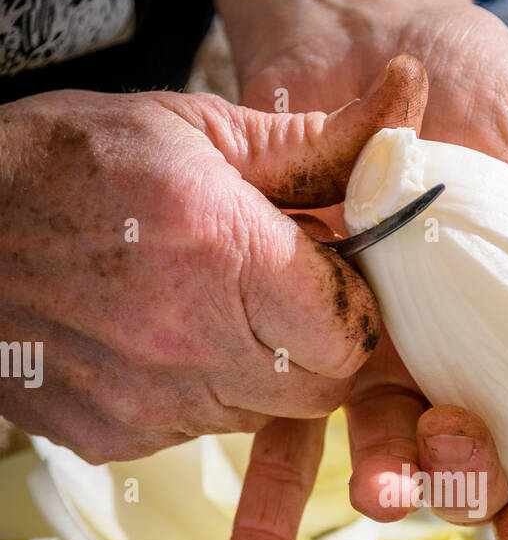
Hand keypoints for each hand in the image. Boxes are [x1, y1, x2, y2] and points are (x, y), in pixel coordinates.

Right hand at [0, 63, 419, 469]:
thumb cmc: (63, 164)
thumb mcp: (193, 127)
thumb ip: (314, 141)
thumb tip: (410, 102)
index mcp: (223, 253)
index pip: (351, 331)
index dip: (353, 305)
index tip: (328, 273)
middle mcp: (190, 344)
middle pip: (320, 389)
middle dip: (320, 347)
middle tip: (281, 294)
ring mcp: (148, 404)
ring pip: (263, 415)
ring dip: (262, 371)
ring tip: (211, 306)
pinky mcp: (114, 437)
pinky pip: (198, 431)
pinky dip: (199, 394)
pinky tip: (158, 338)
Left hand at [227, 1, 507, 539]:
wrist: (359, 32)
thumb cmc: (476, 91)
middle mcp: (448, 363)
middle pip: (466, 463)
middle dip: (470, 491)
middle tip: (464, 466)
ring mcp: (369, 354)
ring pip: (380, 448)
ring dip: (385, 486)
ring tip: (382, 497)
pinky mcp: (291, 334)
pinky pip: (275, 423)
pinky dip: (264, 506)